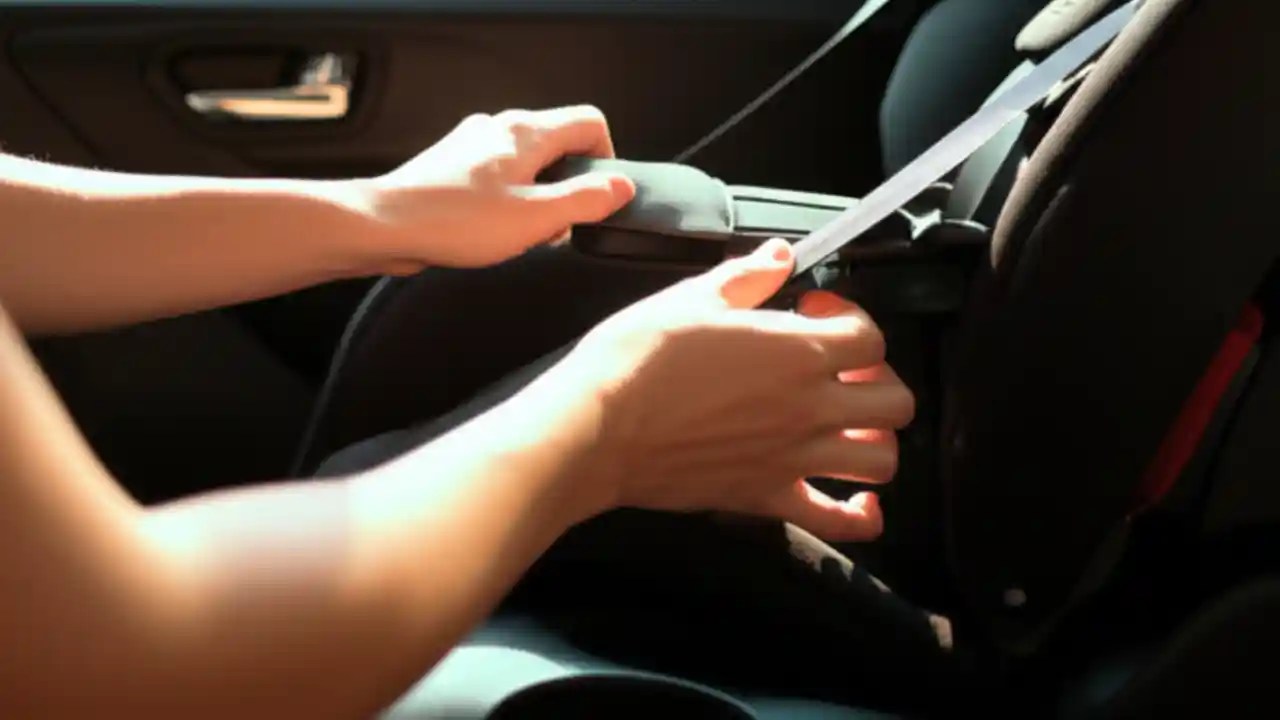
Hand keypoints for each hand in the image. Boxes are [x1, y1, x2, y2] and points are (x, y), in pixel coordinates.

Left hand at [361, 105, 635, 271]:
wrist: (384, 225)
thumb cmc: (454, 221)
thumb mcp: (536, 218)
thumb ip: (585, 200)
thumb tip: (621, 187)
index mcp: (526, 133)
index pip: (590, 123)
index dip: (607, 160)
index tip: (599, 196)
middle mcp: (500, 128)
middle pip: (560, 144)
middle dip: (570, 186)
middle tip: (558, 224)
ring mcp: (474, 144)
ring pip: (529, 162)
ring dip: (538, 197)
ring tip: (522, 233)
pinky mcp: (454, 165)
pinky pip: (500, 176)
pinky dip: (509, 201)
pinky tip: (493, 231)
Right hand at [540, 239, 915, 541]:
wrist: (596, 428)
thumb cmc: (637, 358)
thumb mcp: (690, 297)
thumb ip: (747, 277)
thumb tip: (780, 256)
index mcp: (798, 352)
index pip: (870, 336)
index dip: (849, 317)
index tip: (811, 310)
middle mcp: (810, 408)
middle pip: (895, 401)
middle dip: (878, 380)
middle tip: (838, 370)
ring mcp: (794, 459)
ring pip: (881, 461)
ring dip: (875, 440)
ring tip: (847, 426)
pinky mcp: (767, 498)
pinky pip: (837, 521)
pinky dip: (859, 517)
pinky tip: (861, 505)